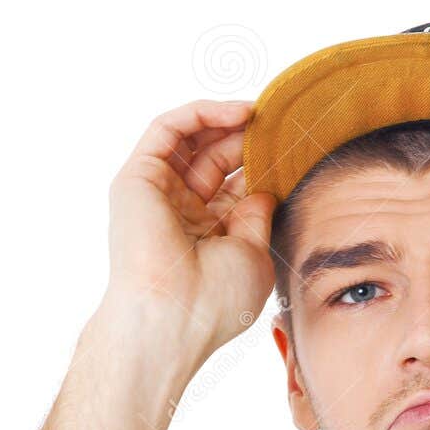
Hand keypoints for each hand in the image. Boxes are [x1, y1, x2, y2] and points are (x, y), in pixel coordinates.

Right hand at [97, 99, 277, 363]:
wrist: (173, 317)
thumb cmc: (215, 301)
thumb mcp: (255, 254)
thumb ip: (259, 216)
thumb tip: (265, 188)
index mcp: (206, 234)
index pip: (233, 185)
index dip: (261, 164)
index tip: (292, 149)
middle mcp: (179, 211)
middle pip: (213, 158)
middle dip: (246, 139)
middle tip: (278, 126)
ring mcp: (156, 193)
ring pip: (190, 139)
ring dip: (225, 121)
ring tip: (260, 114)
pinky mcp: (137, 178)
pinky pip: (167, 129)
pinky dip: (201, 113)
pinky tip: (237, 112)